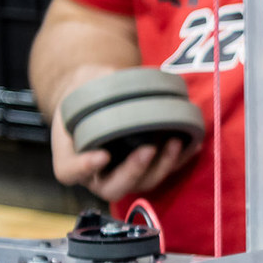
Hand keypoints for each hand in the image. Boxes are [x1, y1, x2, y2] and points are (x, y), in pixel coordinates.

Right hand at [48, 64, 193, 200]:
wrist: (98, 100)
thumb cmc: (83, 96)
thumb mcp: (78, 89)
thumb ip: (90, 88)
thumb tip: (112, 75)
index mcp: (70, 159)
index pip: (70, 172)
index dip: (85, 167)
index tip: (101, 155)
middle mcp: (96, 175)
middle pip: (113, 187)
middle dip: (133, 171)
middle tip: (147, 149)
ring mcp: (124, 175)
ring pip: (143, 183)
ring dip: (162, 166)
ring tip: (174, 141)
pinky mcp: (148, 169)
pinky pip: (164, 171)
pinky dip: (180, 158)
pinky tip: (193, 142)